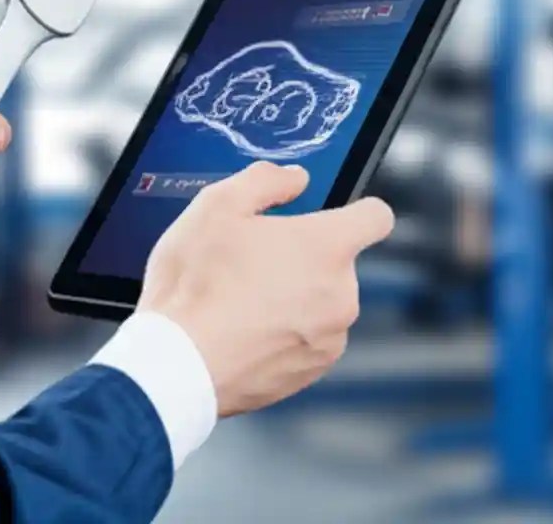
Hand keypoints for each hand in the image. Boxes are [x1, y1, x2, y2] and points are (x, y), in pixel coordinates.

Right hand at [138, 161, 393, 416]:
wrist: (176, 366)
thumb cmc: (195, 287)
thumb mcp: (217, 207)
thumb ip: (265, 180)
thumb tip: (294, 179)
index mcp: (327, 247)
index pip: (376, 217)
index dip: (358, 211)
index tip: (337, 216)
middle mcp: (341, 294)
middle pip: (338, 264)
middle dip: (305, 260)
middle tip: (255, 262)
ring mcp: (329, 338)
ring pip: (321, 305)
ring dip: (295, 300)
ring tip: (242, 302)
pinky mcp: (312, 372)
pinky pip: (307, 342)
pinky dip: (284, 336)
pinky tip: (244, 332)